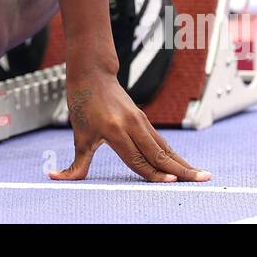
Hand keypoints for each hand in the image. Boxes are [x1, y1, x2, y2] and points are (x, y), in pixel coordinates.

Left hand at [50, 70, 210, 182]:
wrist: (92, 73)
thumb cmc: (83, 103)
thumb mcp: (79, 134)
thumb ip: (75, 163)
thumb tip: (55, 177)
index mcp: (115, 130)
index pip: (137, 159)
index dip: (153, 174)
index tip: (171, 183)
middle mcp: (132, 125)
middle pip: (159, 154)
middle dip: (180, 170)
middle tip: (201, 181)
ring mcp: (140, 121)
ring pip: (165, 147)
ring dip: (184, 163)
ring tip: (201, 176)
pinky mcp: (144, 120)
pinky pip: (162, 141)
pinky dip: (175, 154)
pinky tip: (185, 165)